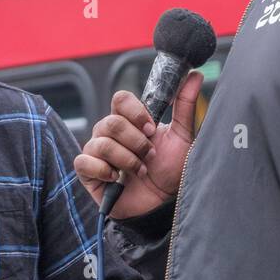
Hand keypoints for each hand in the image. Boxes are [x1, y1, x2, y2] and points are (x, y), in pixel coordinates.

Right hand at [73, 72, 203, 218]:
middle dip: (136, 142)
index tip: (151, 129)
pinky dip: (103, 170)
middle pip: (111, 122)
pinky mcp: (87, 171)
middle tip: (150, 155)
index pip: (120, 99)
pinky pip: (84, 162)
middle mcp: (109, 132)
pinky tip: (116, 179)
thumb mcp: (182, 137)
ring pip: (102, 143)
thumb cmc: (169, 170)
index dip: (135, 112)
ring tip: (140, 171)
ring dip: (127, 160)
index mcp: (129, 120)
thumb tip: (195, 75)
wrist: (162, 204)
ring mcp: (96, 151)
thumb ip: (185, 106)